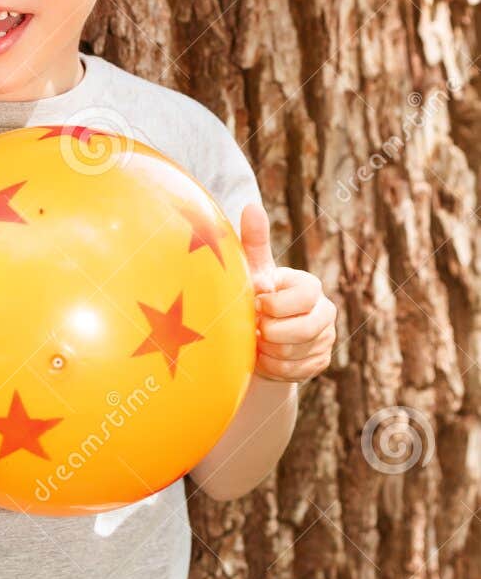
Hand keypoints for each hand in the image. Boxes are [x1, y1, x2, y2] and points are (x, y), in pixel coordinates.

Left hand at [239, 202, 336, 382]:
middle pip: (303, 330)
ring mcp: (326, 339)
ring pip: (297, 353)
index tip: (256, 305)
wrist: (256, 337)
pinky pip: (297, 372)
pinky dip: (275, 368)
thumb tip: (252, 207)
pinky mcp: (320, 362)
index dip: (273, 306)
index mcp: (310, 287)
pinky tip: (265, 358)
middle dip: (271, 333)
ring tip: (256, 342)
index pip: (301, 298)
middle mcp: (325, 312)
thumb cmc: (254, 297)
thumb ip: (254, 242)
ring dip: (269, 352)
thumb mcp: (252, 271)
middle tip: (255, 329)